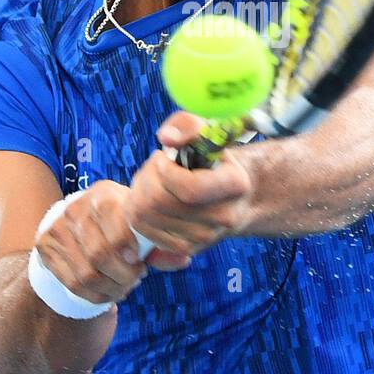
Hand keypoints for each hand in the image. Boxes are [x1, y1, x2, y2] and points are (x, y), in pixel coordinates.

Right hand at [31, 180, 149, 308]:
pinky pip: (73, 284)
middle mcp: (75, 209)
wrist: (79, 219)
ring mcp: (57, 229)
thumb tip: (184, 260)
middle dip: (124, 275)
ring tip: (125, 286)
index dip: (128, 248)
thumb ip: (159, 243)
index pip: (114, 224)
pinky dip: (96, 296)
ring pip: (86, 275)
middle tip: (136, 277)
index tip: (140, 263)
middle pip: (99, 255)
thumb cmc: (118, 222)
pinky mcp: (46, 248)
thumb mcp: (138, 222)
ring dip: (112, 288)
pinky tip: (110, 292)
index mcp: (102, 195)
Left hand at [126, 111, 257, 257]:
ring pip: (147, 219)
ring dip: (138, 195)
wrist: (232, 196)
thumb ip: (188, 124)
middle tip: (151, 168)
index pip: (189, 188)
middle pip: (161, 203)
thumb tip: (166, 138)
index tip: (163, 157)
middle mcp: (224, 217)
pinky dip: (138, 214)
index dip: (164, 171)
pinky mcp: (187, 249)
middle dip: (146, 180)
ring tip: (150, 182)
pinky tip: (150, 200)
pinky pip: (145, 233)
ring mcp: (205, 237)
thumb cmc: (213, 160)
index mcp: (235, 185)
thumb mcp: (207, 132)